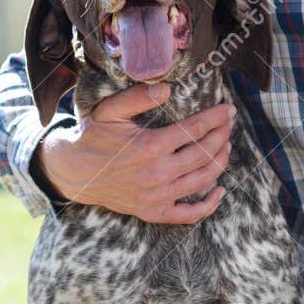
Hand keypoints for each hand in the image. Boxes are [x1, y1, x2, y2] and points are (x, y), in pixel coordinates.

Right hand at [35, 82, 234, 223]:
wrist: (75, 172)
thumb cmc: (94, 136)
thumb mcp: (110, 110)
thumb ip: (138, 97)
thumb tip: (167, 88)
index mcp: (150, 146)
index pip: (196, 130)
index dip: (216, 118)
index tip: (229, 109)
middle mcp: (157, 173)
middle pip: (204, 153)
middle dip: (222, 136)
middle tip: (228, 125)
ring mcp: (157, 196)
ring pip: (202, 180)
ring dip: (220, 162)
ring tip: (226, 146)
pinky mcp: (153, 211)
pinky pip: (188, 215)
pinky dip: (209, 205)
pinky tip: (220, 191)